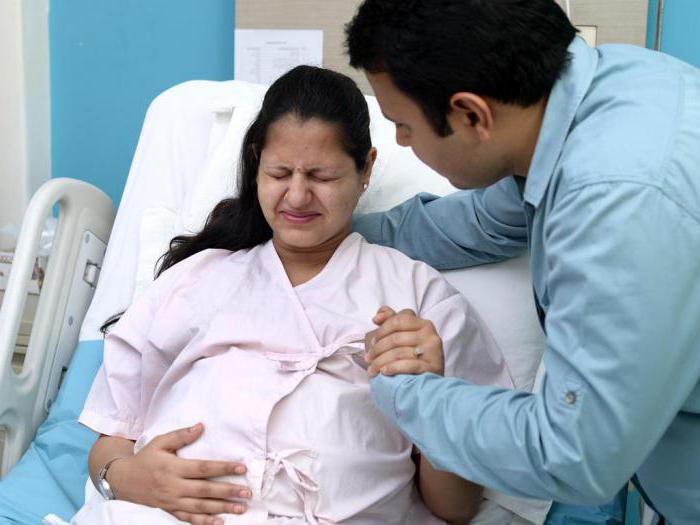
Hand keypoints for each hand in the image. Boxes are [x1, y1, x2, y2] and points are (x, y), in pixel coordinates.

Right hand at [108, 423, 250, 524]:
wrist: (123, 480)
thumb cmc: (145, 458)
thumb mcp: (160, 442)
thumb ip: (181, 435)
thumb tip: (201, 426)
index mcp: (173, 468)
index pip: (203, 468)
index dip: (223, 468)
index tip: (242, 468)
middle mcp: (173, 487)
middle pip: (205, 490)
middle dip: (228, 491)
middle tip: (247, 492)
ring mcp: (171, 502)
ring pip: (200, 507)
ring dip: (222, 508)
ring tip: (241, 508)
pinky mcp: (169, 511)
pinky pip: (188, 519)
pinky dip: (204, 522)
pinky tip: (219, 522)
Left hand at [364, 306, 444, 377]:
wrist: (429, 383)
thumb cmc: (413, 357)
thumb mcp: (404, 336)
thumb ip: (391, 321)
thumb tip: (376, 318)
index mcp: (423, 324)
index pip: (398, 320)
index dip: (382, 330)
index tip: (372, 341)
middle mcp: (430, 335)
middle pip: (396, 338)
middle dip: (377, 349)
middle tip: (368, 358)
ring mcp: (433, 351)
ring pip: (399, 352)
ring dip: (380, 361)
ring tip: (372, 369)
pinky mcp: (432, 367)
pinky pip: (408, 365)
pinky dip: (392, 368)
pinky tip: (384, 372)